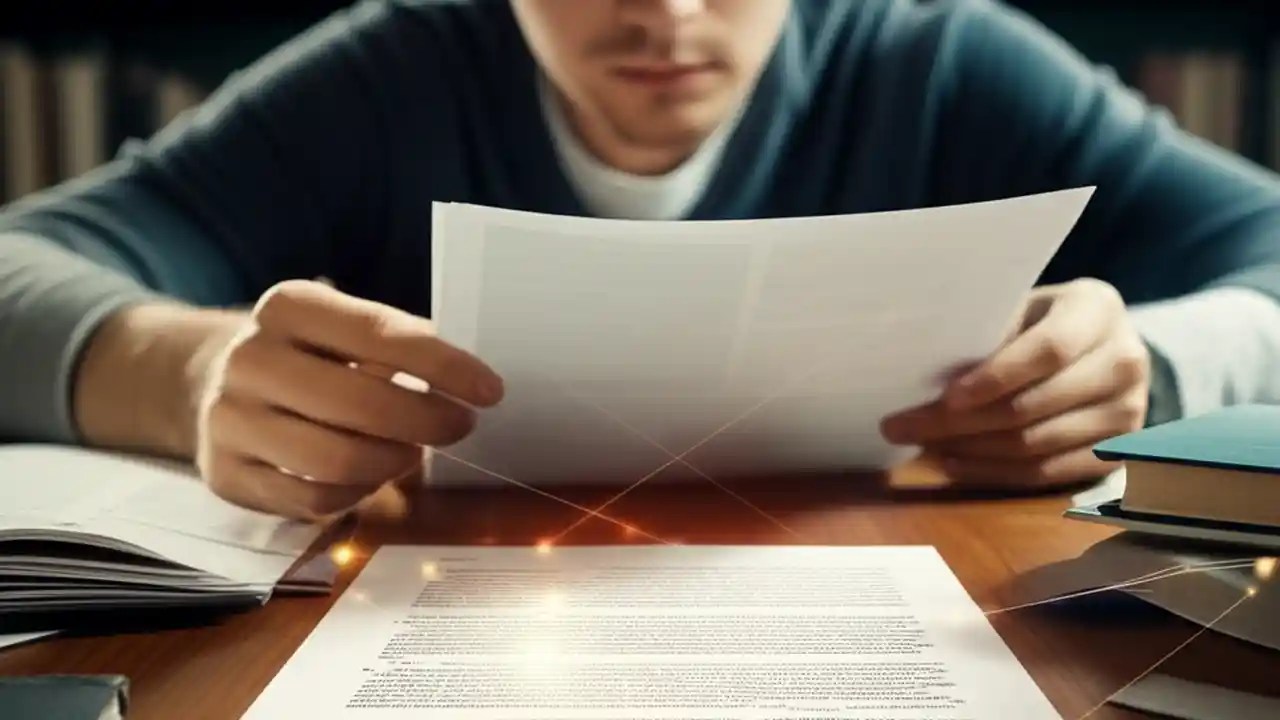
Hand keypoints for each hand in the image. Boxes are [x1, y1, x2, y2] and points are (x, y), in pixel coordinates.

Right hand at [196, 280, 502, 519]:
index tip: (490, 390)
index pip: (378, 334)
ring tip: (413, 450)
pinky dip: (356, 493)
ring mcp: (230, 419)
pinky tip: (369, 474)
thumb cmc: (309, 354)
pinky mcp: (226, 475)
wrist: (208, 379)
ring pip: (338, 460)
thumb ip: (399, 345)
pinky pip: (314, 500)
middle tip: (460, 425)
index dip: (442, 365)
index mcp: (287, 306)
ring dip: (394, 462)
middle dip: (427, 421)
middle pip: (361, 405)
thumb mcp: (343, 327)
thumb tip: (472, 381)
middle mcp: (250, 358)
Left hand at [880, 278, 1148, 488]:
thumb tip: (923, 364)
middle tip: (903, 426)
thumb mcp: (1022, 307)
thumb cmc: (1043, 320)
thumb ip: (989, 329)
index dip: (995, 377)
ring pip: (1037, 446)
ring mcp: (1128, 412)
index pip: (1049, 350)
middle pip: (1034, 405)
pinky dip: (995, 473)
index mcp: (1097, 309)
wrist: (1100, 348)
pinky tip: (954, 464)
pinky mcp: (1117, 453)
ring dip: (971, 451)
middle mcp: (1125, 360)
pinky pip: (1047, 474)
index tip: (946, 396)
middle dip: (960, 422)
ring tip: (922, 445)